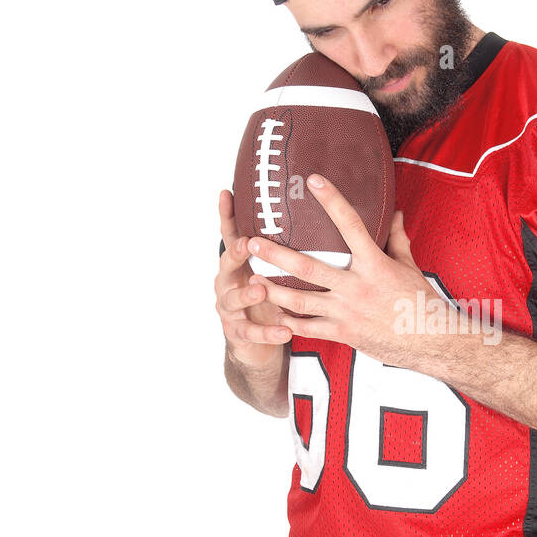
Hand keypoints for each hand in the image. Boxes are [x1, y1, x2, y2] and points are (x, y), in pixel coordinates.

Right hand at [214, 189, 301, 365]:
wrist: (255, 343)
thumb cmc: (268, 299)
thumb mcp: (272, 273)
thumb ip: (282, 250)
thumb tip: (308, 216)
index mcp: (237, 264)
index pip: (231, 235)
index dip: (227, 215)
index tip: (227, 193)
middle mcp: (227, 282)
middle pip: (227, 263)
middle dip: (236, 253)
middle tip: (248, 243)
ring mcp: (229, 308)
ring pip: (233, 299)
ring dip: (246, 293)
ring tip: (260, 290)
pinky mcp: (236, 333)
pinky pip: (251, 332)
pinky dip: (268, 332)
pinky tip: (284, 331)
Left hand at [245, 175, 443, 366]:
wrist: (432, 341)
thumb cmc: (421, 301)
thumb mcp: (410, 266)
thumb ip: (396, 238)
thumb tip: (394, 213)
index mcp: (374, 264)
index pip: (350, 224)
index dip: (332, 200)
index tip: (314, 180)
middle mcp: (356, 286)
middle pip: (307, 267)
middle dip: (275, 255)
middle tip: (251, 242)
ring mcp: (347, 312)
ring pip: (300, 300)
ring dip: (272, 289)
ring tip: (250, 279)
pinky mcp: (344, 333)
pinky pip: (309, 329)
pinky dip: (289, 324)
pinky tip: (272, 317)